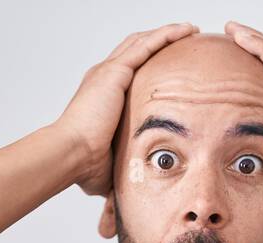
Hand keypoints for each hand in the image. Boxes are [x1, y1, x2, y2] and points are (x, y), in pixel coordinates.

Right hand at [52, 22, 200, 196]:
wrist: (71, 155)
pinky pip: (147, 45)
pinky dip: (166, 34)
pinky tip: (185, 30)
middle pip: (135, 50)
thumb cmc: (83, 165)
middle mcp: (103, 78)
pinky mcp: (115, 71)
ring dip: (167, 34)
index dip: (147, 65)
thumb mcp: (108, 164)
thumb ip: (120, 167)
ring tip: (190, 30)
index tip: (168, 67)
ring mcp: (108, 72)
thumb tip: (125, 191)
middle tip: (184, 40)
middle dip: (159, 43)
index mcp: (100, 96)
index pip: (127, 73)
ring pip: (142, 42)